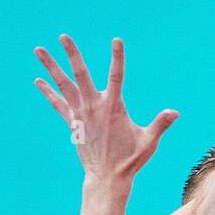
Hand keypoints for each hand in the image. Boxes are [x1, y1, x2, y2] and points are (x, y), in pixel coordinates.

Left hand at [34, 35, 178, 183]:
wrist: (108, 178)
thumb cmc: (130, 160)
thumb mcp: (149, 141)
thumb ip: (161, 124)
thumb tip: (175, 112)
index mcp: (114, 108)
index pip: (117, 76)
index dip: (117, 58)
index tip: (117, 40)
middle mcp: (94, 107)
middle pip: (81, 75)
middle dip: (72, 54)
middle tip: (63, 36)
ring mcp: (81, 115)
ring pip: (64, 85)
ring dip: (51, 66)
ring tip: (39, 50)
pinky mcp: (73, 124)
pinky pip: (58, 104)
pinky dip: (48, 92)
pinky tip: (38, 80)